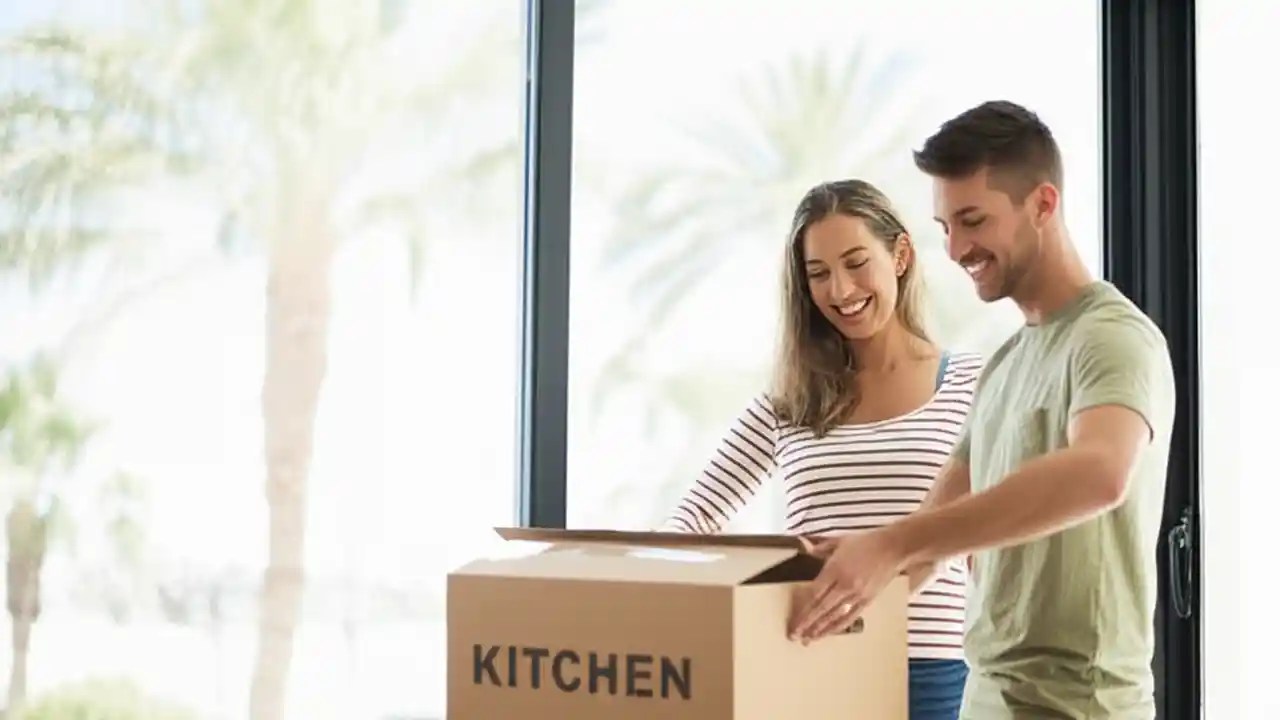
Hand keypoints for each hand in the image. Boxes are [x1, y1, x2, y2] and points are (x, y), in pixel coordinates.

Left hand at [787, 527, 905, 643]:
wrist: (892, 548)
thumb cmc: (866, 542)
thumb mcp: (839, 541)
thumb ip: (820, 548)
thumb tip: (805, 549)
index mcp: (835, 569)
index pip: (814, 594)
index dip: (802, 608)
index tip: (793, 619)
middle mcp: (844, 585)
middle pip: (821, 608)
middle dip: (806, 623)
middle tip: (794, 635)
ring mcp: (856, 595)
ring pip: (834, 616)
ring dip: (820, 629)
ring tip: (808, 639)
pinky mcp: (867, 601)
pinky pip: (849, 617)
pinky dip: (837, 627)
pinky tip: (827, 633)